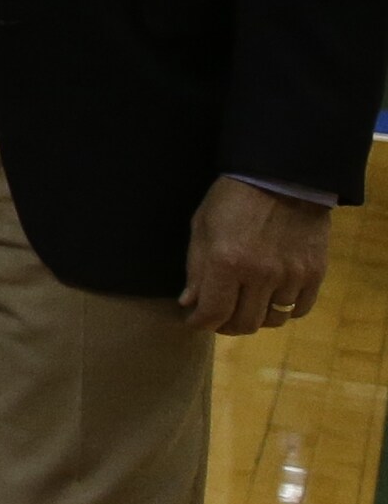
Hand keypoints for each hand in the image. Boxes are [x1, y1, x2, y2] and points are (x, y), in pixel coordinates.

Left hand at [178, 176, 331, 337]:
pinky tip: (273, 299)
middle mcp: (260, 274)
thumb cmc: (233, 199)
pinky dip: (285, 310)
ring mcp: (291, 275)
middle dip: (225, 325)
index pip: (213, 313)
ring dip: (256, 318)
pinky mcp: (314, 273)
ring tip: (246, 307)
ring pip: (273, 319)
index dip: (200, 323)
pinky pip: (300, 309)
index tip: (194, 320)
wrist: (282, 178)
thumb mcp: (202, 226)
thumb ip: (195, 269)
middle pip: (244, 323)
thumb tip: (190, 304)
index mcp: (227, 262)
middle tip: (219, 317)